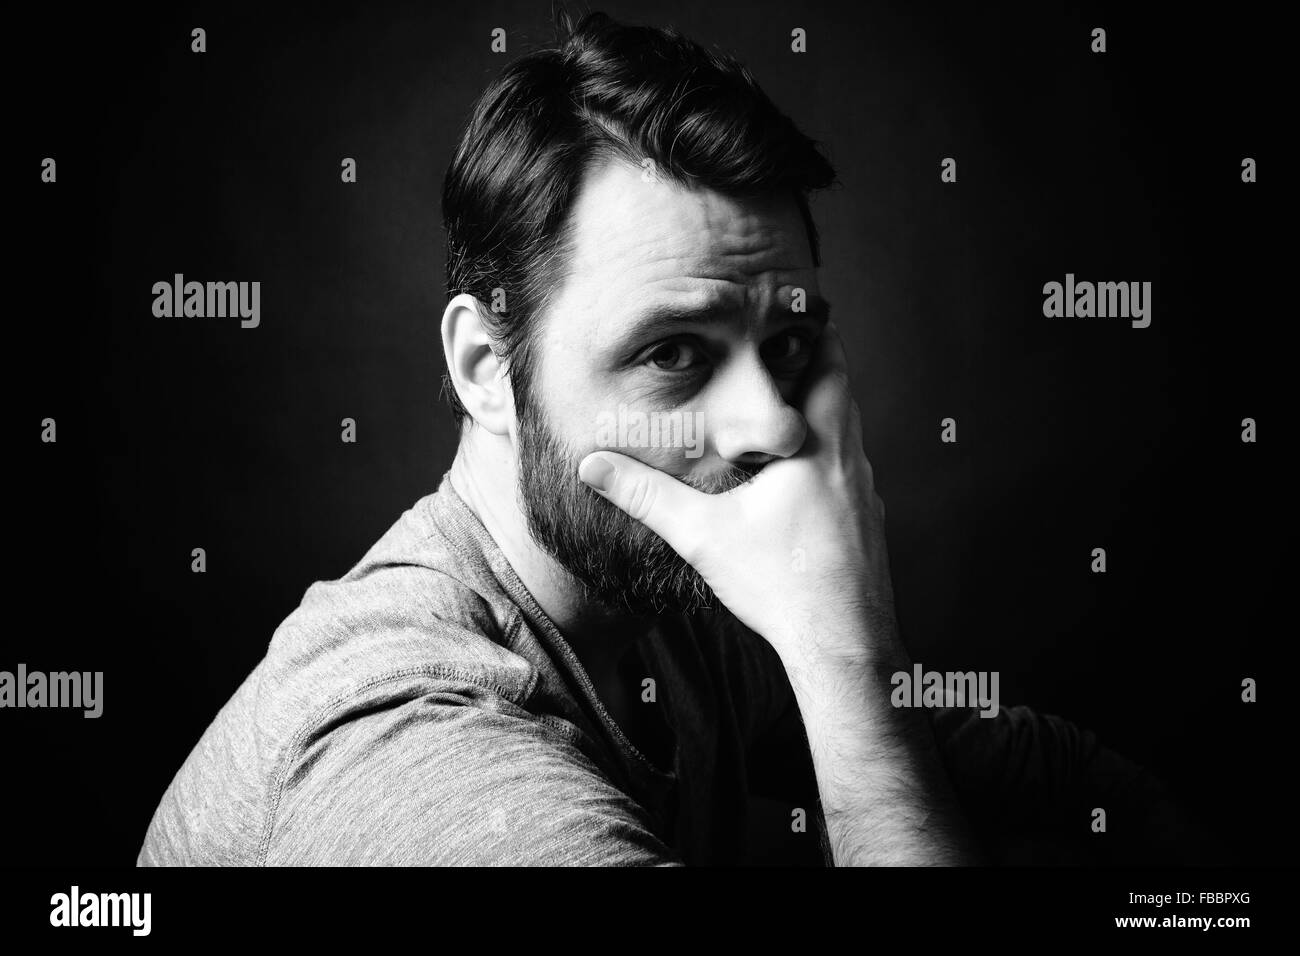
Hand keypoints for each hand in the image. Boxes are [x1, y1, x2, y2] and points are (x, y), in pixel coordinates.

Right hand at [577, 322, 899, 667]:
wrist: (843, 645)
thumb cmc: (781, 584)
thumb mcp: (703, 534)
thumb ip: (646, 496)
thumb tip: (593, 466)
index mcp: (819, 446)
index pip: (830, 365)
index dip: (817, 333)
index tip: (800, 310)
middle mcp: (853, 463)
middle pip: (844, 394)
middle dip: (814, 371)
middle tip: (784, 354)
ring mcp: (867, 497)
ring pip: (851, 438)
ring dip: (823, 420)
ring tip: (784, 418)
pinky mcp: (869, 529)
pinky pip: (852, 477)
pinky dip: (830, 464)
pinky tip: (800, 488)